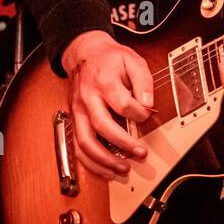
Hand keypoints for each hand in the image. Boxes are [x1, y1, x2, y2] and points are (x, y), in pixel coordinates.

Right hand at [60, 29, 152, 180]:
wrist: (85, 54)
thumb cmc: (111, 60)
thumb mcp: (132, 60)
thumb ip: (143, 81)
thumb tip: (148, 103)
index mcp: (103, 81)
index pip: (121, 102)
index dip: (138, 113)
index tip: (147, 115)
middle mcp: (88, 98)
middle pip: (102, 125)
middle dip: (123, 143)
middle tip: (140, 152)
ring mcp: (78, 111)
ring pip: (85, 141)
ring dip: (104, 159)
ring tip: (123, 167)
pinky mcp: (75, 120)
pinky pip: (79, 146)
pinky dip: (92, 162)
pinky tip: (107, 169)